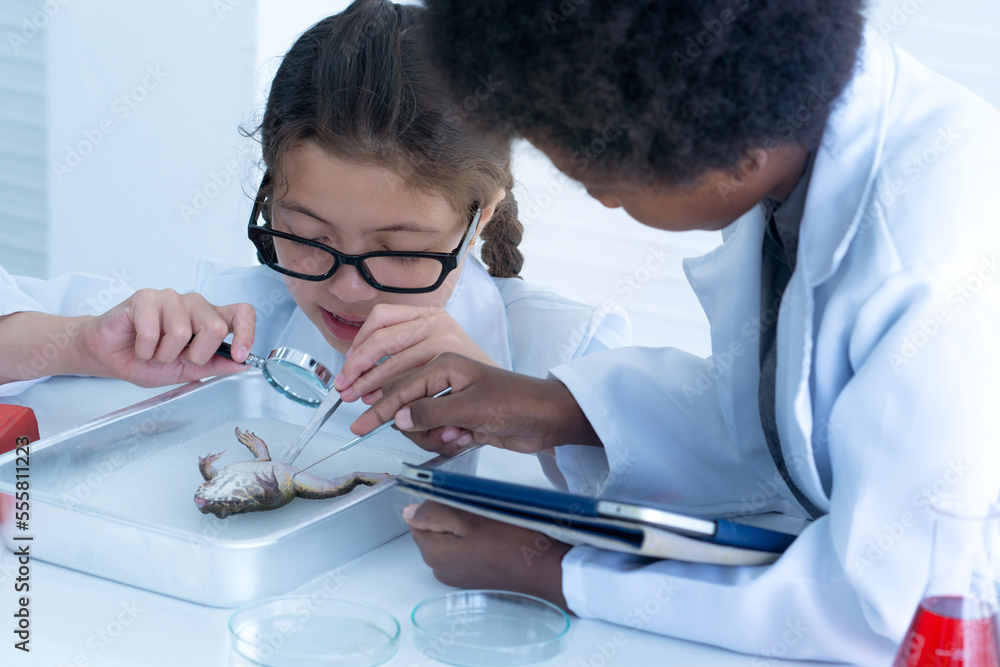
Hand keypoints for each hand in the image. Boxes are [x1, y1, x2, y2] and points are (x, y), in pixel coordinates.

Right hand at [77, 289, 255, 386]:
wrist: (108, 356)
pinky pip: (153, 330)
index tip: (239, 355)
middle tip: (176, 358)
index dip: (246, 332)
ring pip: (182, 331)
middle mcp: (194, 304)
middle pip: (214, 327)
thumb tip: (242, 364)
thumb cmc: (146, 359)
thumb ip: (214, 365)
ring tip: (153, 352)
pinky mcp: (145, 298)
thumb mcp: (186, 371)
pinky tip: (139, 346)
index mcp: (209, 318)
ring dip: (164, 354)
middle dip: (195, 355)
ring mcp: (170, 297)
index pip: (242, 313)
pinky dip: (145, 349)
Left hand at [333, 304, 497, 402]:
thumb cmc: (469, 380)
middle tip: (346, 390)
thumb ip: (405, 356)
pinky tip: (391, 410)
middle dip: (358, 368)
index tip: (348, 368)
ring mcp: (444, 338)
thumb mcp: (437, 354)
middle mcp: (436, 321)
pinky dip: (397, 397)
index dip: (359, 343)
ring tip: (362, 405)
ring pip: (394, 363)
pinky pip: (411, 381)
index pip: (381, 317)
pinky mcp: (450, 360)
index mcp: (428, 314)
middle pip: (382, 339)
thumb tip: (360, 375)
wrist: (510, 396)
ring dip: (372, 386)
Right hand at [350, 352, 600, 454]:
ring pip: (419, 428)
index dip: (378, 409)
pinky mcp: (457, 420)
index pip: (400, 389)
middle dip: (422, 430)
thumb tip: (399, 418)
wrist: (547, 420)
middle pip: (407, 411)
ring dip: (437, 438)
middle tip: (451, 433)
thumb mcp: (471, 409)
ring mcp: (450, 402)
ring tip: (463, 435)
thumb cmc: (515, 403)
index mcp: (443, 365)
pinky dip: (447, 443)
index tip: (359, 426)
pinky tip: (468, 439)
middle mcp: (443, 381)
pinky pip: (435, 436)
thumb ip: (431, 413)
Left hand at [403, 501, 570, 608]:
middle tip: (478, 509)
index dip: (437, 502)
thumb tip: (410, 511)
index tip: (459, 499)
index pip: (417, 518)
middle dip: (451, 514)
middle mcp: (440, 569)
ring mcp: (458, 575)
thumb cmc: (513, 543)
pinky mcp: (474, 576)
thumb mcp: (469, 517)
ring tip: (490, 521)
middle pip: (434, 528)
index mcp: (434, 554)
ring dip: (465, 525)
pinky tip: (495, 535)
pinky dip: (476, 539)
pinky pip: (466, 549)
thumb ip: (434, 513)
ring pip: (451, 537)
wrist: (546, 570)